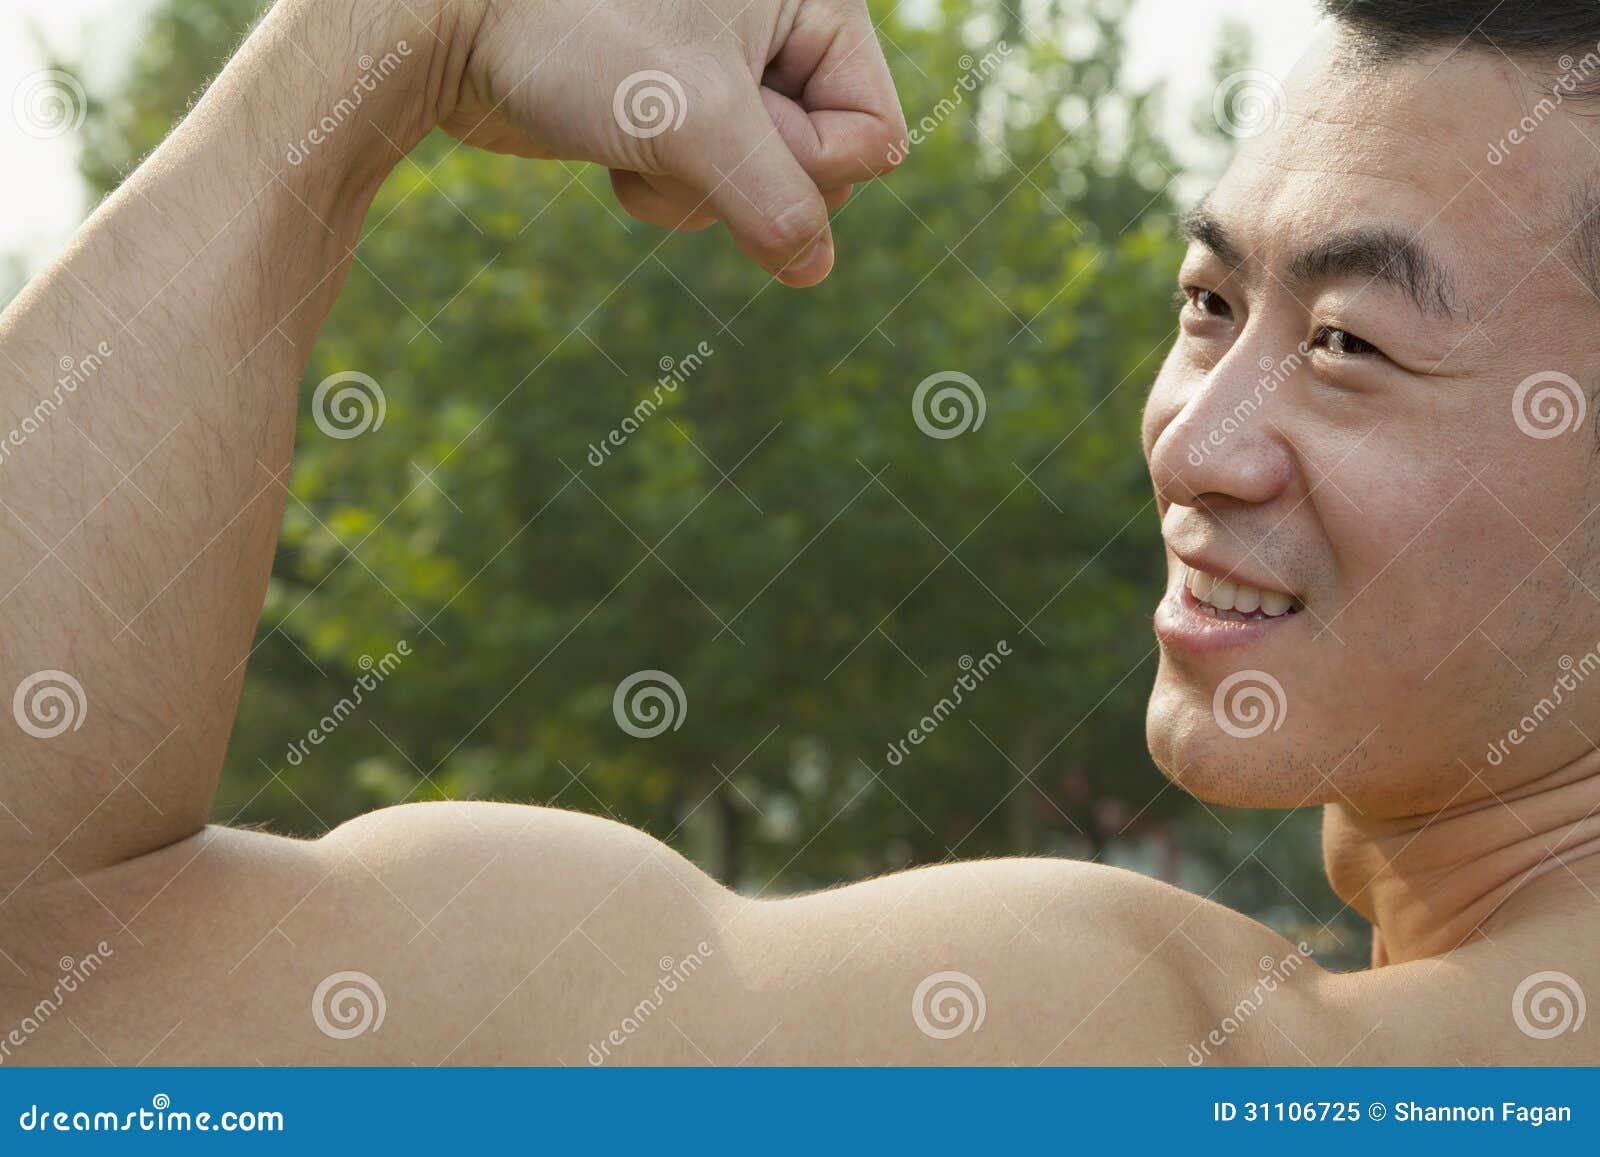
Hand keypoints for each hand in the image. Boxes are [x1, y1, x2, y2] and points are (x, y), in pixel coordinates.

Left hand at [435, 0, 906, 285]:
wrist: (449, 19)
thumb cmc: (575, 33)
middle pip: (819, 170)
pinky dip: (662, 187)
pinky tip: (614, 147)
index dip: (809, 165)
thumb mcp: (697, 120)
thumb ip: (776, 202)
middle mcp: (779, 29)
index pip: (873, 134)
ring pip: (760, 190)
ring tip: (634, 136)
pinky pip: (709, 187)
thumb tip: (814, 268)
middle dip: (741, 180)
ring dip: (693, 192)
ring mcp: (727, 73)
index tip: (734, 135)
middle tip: (674, 133)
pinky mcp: (675, 109)